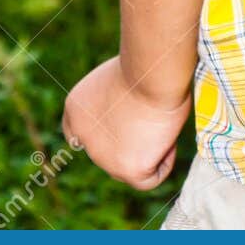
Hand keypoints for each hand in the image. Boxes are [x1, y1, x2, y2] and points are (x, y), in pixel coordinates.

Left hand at [62, 56, 190, 189]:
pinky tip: (169, 141)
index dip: (102, 133)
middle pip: (108, 154)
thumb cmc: (146, 65)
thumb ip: (116, 103)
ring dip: (149, 150)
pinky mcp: (127, 170)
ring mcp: (101, 157)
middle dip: (131, 142)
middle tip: (154, 118)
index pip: (77, 133)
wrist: (152, 73)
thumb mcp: (120, 79)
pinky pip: (149, 179)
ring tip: (163, 123)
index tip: (124, 125)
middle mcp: (82, 136)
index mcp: (76, 107)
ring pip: (129, 167)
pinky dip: (163, 163)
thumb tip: (132, 125)